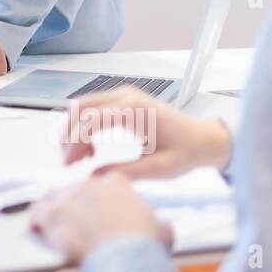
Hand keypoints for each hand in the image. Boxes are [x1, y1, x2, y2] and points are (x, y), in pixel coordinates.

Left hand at [30, 173, 171, 261]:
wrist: (125, 257)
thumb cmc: (144, 245)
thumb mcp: (162, 229)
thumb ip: (156, 222)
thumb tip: (160, 227)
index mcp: (116, 183)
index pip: (103, 185)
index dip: (101, 201)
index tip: (102, 212)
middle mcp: (89, 185)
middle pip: (77, 192)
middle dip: (78, 207)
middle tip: (79, 225)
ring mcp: (68, 197)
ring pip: (55, 199)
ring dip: (56, 212)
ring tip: (59, 226)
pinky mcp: (51, 213)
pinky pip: (36, 212)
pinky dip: (37, 220)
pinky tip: (38, 228)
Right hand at [58, 86, 231, 179]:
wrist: (203, 138)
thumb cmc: (186, 151)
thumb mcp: (158, 169)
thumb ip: (125, 173)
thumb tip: (94, 177)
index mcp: (136, 111)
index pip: (91, 120)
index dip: (75, 141)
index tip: (70, 163)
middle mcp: (127, 97)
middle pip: (80, 107)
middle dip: (68, 134)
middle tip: (68, 161)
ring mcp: (124, 95)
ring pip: (83, 106)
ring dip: (75, 130)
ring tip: (82, 157)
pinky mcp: (123, 100)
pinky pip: (93, 108)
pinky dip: (84, 126)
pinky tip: (92, 148)